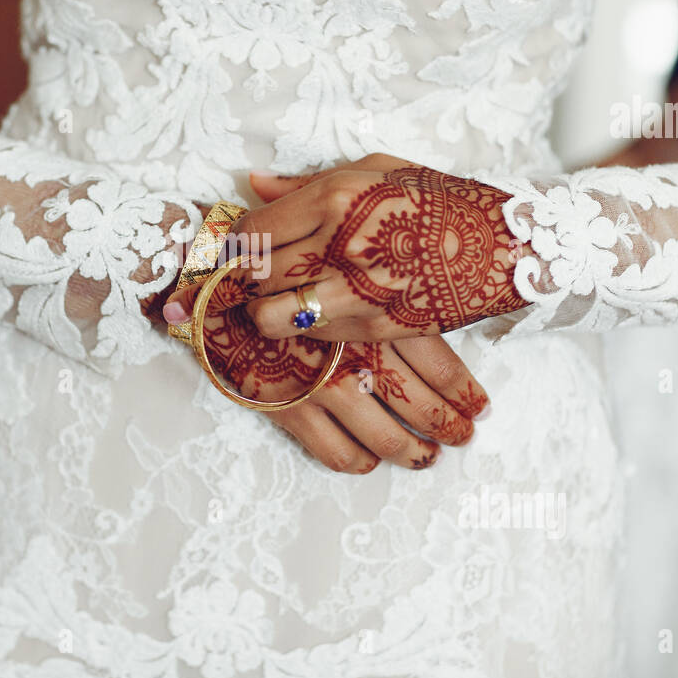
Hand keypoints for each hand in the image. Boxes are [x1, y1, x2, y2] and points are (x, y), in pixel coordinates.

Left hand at [165, 154, 530, 343]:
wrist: (503, 245)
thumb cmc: (437, 200)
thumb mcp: (375, 169)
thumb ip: (306, 181)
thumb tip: (254, 184)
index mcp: (336, 197)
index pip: (253, 229)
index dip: (234, 241)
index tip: (239, 244)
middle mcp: (342, 245)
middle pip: (255, 275)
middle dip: (243, 277)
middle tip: (249, 275)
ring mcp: (359, 292)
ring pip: (272, 316)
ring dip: (264, 310)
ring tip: (273, 299)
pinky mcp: (377, 327)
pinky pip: (314, 337)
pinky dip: (303, 329)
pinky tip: (312, 313)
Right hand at [169, 272, 488, 472]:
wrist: (198, 276)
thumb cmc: (271, 247)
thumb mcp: (329, 215)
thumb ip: (381, 247)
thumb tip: (440, 274)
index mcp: (372, 302)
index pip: (435, 355)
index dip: (462, 388)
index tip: (479, 405)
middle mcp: (353, 348)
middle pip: (416, 400)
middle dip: (445, 426)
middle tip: (462, 437)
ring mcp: (318, 380)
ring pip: (380, 433)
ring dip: (409, 452)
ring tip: (426, 457)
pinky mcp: (285, 404)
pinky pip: (332, 449)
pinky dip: (356, 461)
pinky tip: (368, 462)